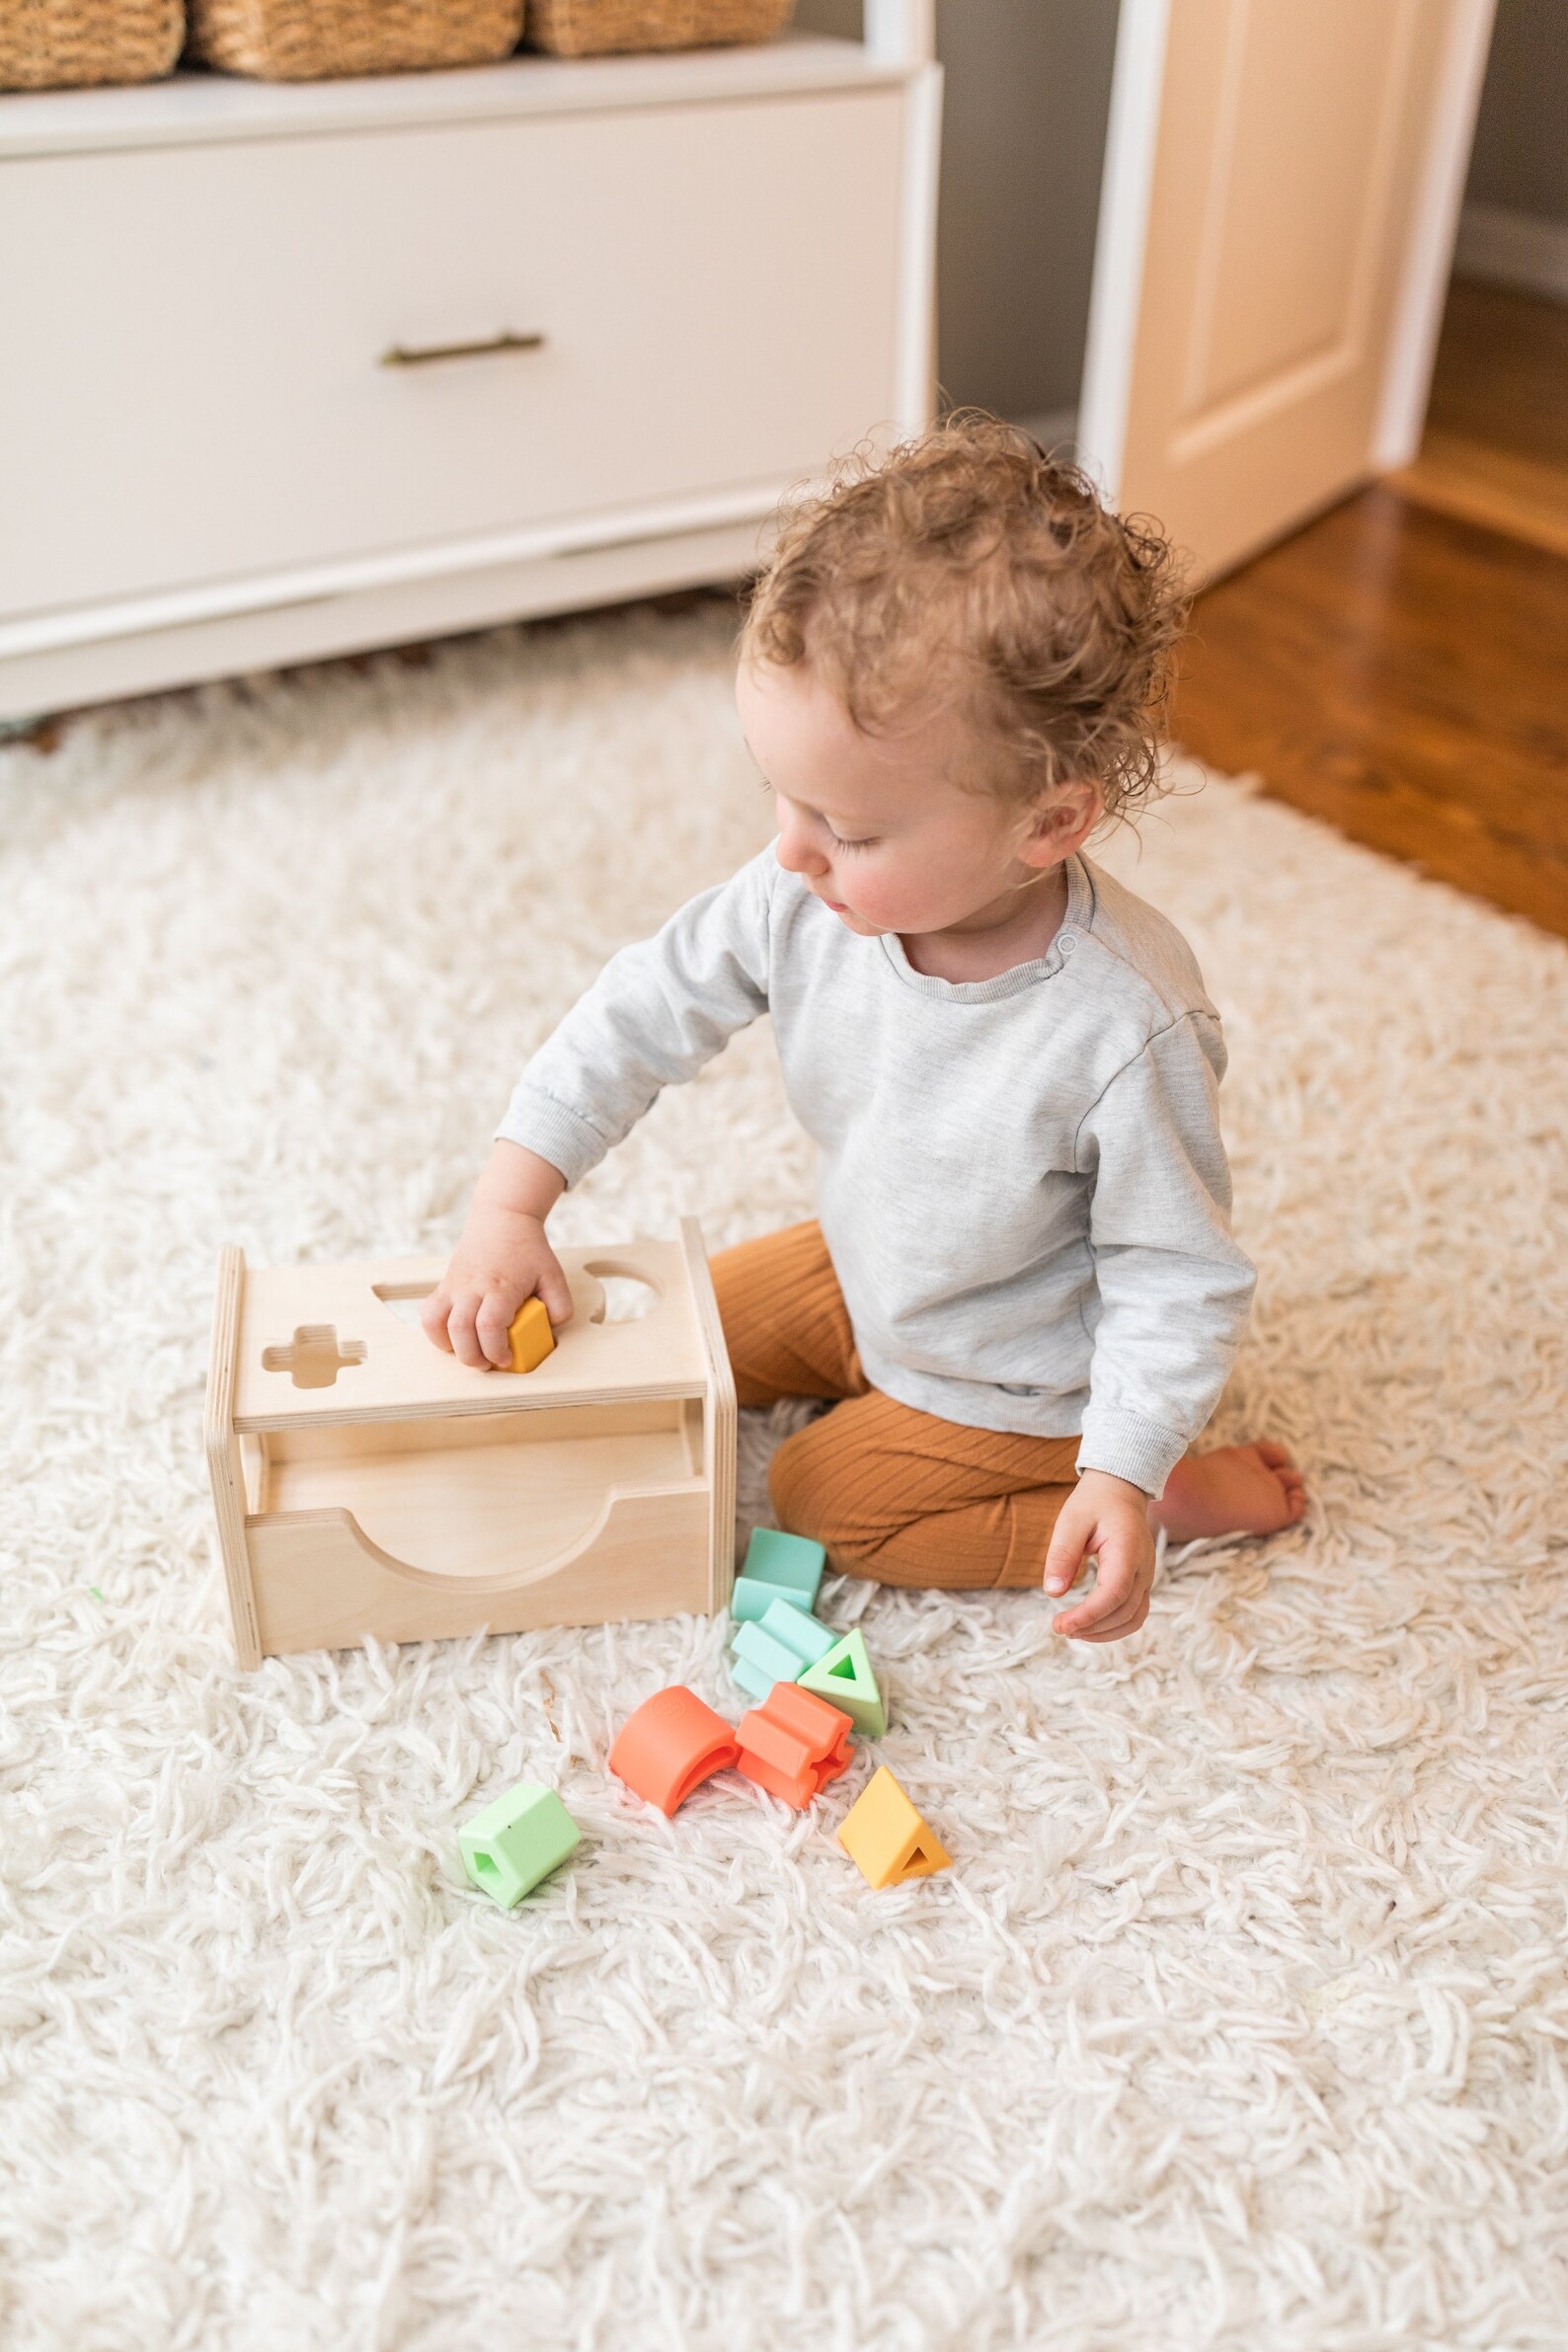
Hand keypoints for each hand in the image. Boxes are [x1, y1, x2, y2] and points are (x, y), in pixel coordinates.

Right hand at [421, 1142, 572, 1369]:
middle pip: (461, 1330)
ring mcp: (455, 1286)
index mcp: (501, 1286)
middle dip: (472, 1357)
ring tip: (469, 1352)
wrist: (502, 1219)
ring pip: (437, 1322)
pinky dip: (435, 1333)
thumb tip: (549, 1329)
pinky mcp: (444, 1286)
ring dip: (450, 1347)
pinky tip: (453, 1340)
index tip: (506, 1359)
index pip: (490, 1326)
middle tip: (488, 1363)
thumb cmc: (528, 1250)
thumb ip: (559, 1305)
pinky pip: (429, 1313)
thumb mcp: (553, 1275)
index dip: (495, 1350)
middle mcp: (473, 1287)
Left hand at [1043, 1469, 1155, 1641]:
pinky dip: (1113, 1627)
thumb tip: (1052, 1593)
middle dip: (1091, 1627)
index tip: (1059, 1624)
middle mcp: (1144, 1568)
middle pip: (1124, 1611)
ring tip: (1072, 1630)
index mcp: (1128, 1550)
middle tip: (1058, 1627)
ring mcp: (1147, 1577)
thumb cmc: (1094, 1504)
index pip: (1113, 1593)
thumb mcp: (1071, 1522)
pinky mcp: (1142, 1584)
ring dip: (1104, 1632)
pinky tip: (1088, 1626)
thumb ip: (1063, 1555)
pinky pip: (1135, 1614)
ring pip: (1134, 1619)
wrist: (1119, 1492)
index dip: (1088, 1615)